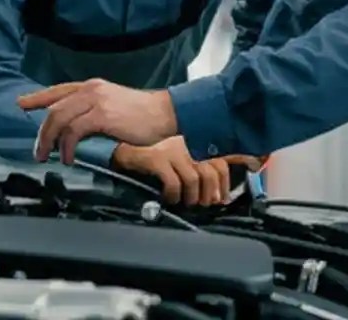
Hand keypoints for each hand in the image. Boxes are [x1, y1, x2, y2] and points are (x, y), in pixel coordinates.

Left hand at [18, 79, 177, 163]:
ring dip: (50, 141)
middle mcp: (91, 90)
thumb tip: (76, 131)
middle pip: (54, 109)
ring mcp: (96, 101)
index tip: (21, 103)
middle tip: (38, 151)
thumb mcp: (113, 107)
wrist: (165, 113)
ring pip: (59, 118)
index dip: (37, 97)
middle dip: (42, 132)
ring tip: (48, 157)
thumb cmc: (143, 115)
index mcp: (92, 87)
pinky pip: (74, 131)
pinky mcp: (102, 115)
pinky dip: (67, 147)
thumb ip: (93, 113)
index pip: (58, 90)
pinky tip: (69, 158)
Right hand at [112, 137, 246, 205]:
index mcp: (194, 142)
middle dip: (210, 194)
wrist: (122, 148)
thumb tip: (218, 194)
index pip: (221, 162)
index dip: (224, 184)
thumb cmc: (153, 157)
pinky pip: (174, 183)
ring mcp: (172, 150)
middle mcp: (187, 144)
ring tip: (185, 203)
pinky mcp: (157, 158)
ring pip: (195, 179)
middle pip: (212, 172)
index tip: (222, 198)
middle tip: (203, 205)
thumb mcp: (179, 161)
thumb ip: (198, 170)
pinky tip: (168, 199)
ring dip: (192, 197)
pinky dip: (174, 195)